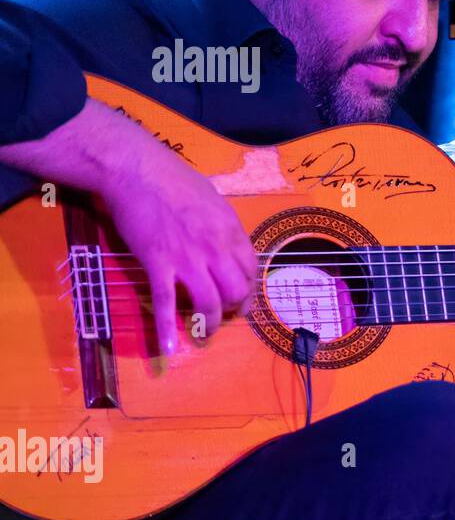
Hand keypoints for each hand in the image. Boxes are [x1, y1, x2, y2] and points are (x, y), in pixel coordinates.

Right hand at [101, 138, 256, 354]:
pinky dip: (166, 329)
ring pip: (209, 303)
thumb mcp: (213, 199)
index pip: (251, 270)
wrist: (138, 171)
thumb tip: (227, 240)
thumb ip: (223, 225)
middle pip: (236, 291)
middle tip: (225, 314)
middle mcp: (216, 249)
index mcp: (231, 231)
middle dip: (234, 308)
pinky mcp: (158, 264)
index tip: (243, 298)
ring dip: (209, 324)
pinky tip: (168, 348)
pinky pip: (166, 303)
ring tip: (205, 333)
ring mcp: (188, 259)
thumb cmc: (174, 179)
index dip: (249, 289)